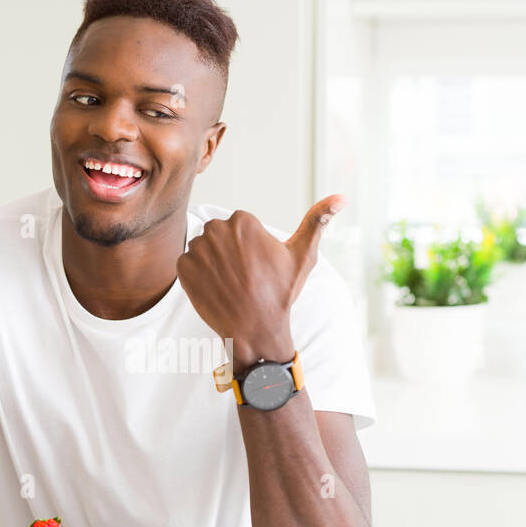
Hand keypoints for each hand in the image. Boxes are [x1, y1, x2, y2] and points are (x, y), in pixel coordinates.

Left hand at [176, 194, 345, 370]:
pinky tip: (216, 290)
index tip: (257, 266)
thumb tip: (342, 197)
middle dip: (229, 252)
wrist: (255, 330)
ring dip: (214, 263)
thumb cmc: (280, 293)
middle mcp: (216, 230)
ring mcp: (198, 249)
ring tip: (231, 284)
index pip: (240, 226)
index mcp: (243, 221)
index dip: (250, 248)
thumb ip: (317, 221)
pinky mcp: (184, 268)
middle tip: (244, 277)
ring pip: (204, 249)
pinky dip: (199, 276)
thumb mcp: (302, 255)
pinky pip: (189, 264)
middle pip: (220, 234)